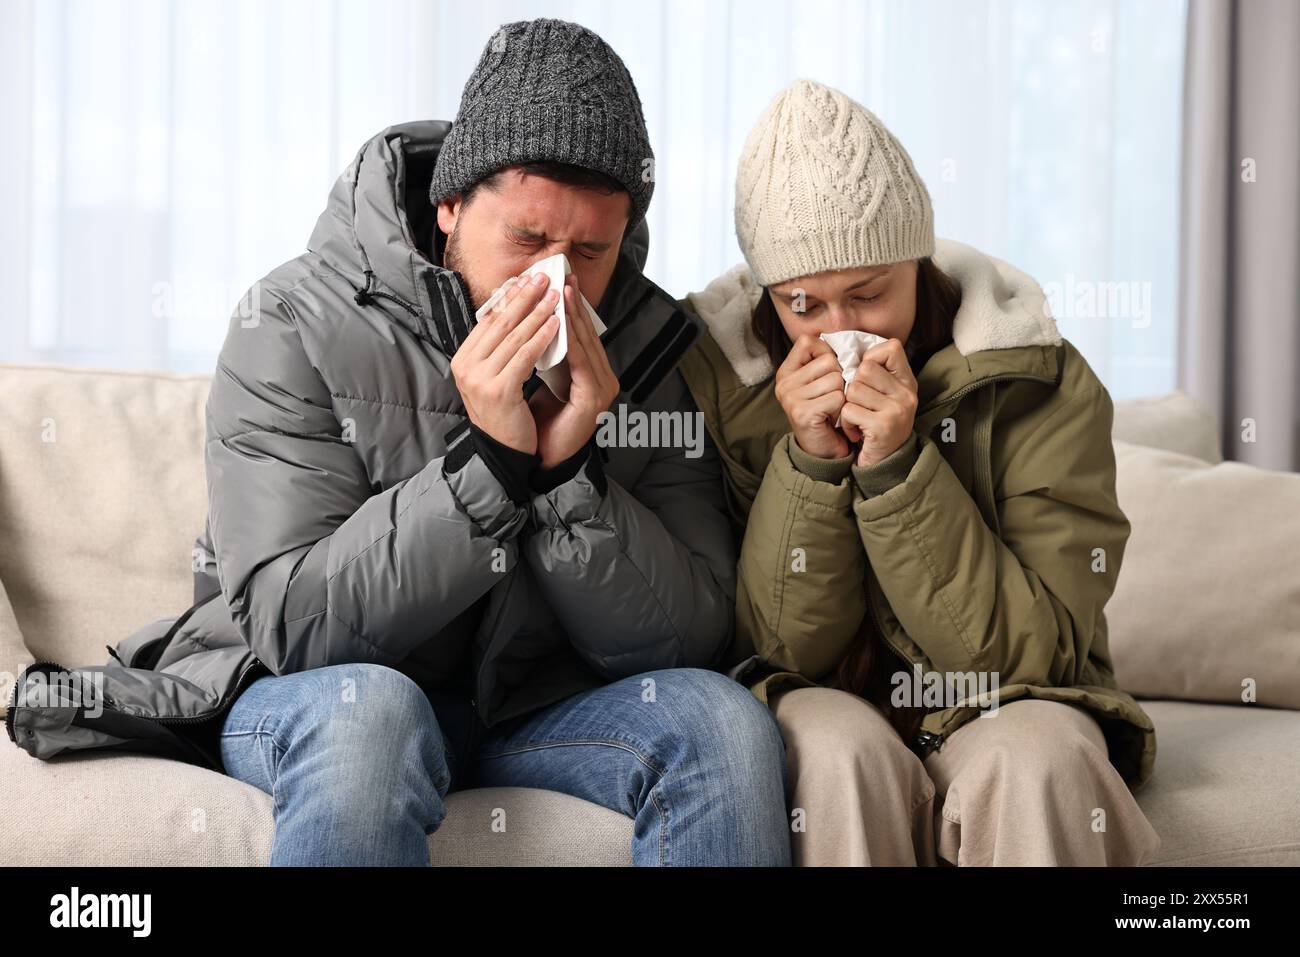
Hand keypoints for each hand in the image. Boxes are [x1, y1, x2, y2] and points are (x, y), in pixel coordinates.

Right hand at [450, 271, 559, 453]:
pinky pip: (525, 357)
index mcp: (463, 359)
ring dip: (538, 311)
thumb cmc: (505, 413)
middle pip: (500, 322)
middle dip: (525, 296)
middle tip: (544, 276)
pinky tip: (557, 324)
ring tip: (556, 295)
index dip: (510, 297)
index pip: (488, 320)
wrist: (504, 452)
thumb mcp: (495, 374)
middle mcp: (466, 367)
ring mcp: (480, 379)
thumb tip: (517, 308)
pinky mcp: (500, 391)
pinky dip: (543, 337)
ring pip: (515, 336)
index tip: (528, 278)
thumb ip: (500, 347)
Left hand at [528, 274, 621, 468]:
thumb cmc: (544, 422)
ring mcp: (602, 388)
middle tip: (563, 276)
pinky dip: (570, 342)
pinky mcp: (594, 398)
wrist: (545, 459)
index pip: (582, 333)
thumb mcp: (548, 380)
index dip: (571, 306)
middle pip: (588, 334)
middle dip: (574, 304)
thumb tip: (537, 324)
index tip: (559, 281)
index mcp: (594, 373)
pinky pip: (580, 364)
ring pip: (586, 345)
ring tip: (562, 291)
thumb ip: (551, 356)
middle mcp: (604, 378)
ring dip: (573, 317)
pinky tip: (559, 324)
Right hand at [774, 334, 850, 458]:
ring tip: (832, 407)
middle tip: (832, 396)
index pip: (808, 342)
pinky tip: (833, 417)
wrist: (822, 449)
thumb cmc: (825, 410)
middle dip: (839, 378)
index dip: (826, 353)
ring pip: (835, 378)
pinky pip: (837, 397)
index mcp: (785, 371)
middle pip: (828, 361)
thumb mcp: (819, 381)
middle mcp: (783, 383)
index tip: (828, 373)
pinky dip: (842, 408)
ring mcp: (790, 398)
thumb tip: (840, 338)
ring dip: (842, 394)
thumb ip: (822, 359)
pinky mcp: (802, 413)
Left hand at [837, 338, 918, 467]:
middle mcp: (907, 393)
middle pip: (865, 369)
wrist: (885, 464)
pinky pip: (849, 410)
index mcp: (907, 382)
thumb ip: (875, 373)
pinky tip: (855, 431)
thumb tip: (848, 349)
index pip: (891, 347)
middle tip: (859, 405)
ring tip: (858, 419)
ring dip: (847, 406)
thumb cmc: (877, 425)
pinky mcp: (883, 426)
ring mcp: (897, 410)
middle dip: (853, 386)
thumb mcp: (884, 396)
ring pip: (853, 389)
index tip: (865, 377)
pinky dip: (846, 422)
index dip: (870, 358)